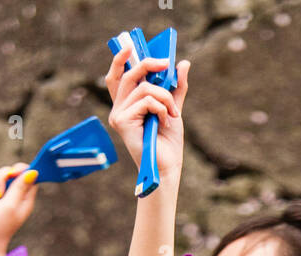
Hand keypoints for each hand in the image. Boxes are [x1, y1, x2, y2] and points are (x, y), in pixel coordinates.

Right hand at [105, 50, 189, 181]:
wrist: (168, 166)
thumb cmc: (168, 143)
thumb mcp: (173, 108)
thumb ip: (176, 87)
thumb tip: (183, 63)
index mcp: (127, 105)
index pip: (117, 76)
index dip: (121, 59)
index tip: (132, 45)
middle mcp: (119, 109)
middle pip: (130, 75)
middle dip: (149, 64)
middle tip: (167, 64)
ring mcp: (118, 115)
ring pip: (143, 88)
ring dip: (164, 97)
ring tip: (173, 113)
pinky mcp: (121, 122)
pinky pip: (145, 100)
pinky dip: (161, 108)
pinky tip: (166, 121)